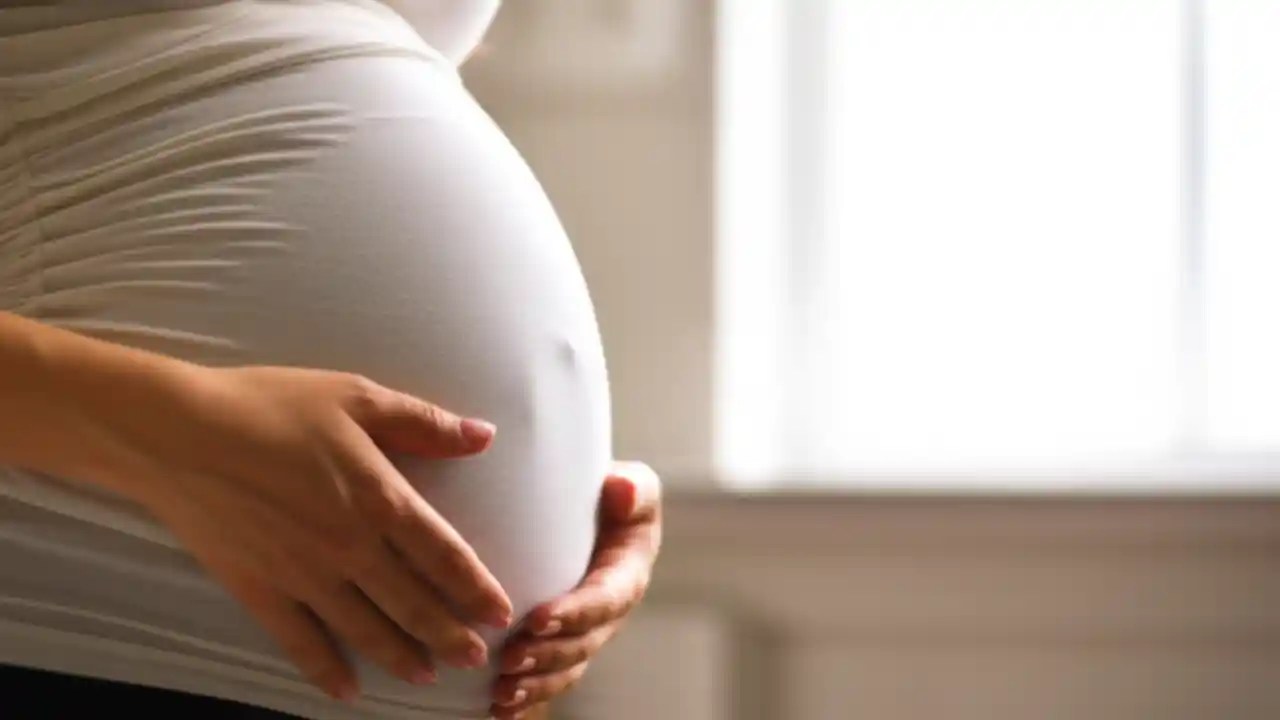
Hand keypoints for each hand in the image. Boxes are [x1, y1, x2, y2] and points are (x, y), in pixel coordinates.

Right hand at [117, 365, 513, 700]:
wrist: (180, 433)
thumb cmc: (271, 405)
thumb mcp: (356, 398)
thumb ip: (423, 422)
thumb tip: (484, 436)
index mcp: (380, 499)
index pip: (444, 555)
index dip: (476, 587)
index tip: (500, 612)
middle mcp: (350, 547)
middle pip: (413, 602)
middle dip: (450, 634)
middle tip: (476, 657)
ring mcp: (305, 575)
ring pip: (367, 629)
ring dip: (402, 656)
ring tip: (427, 676)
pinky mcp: (260, 591)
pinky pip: (302, 642)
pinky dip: (327, 670)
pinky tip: (346, 691)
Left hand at [488, 461, 662, 718]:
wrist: (592, 511)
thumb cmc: (613, 494)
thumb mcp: (633, 484)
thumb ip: (634, 487)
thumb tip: (621, 490)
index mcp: (627, 575)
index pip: (604, 599)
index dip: (574, 613)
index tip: (537, 619)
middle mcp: (608, 612)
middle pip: (582, 644)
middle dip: (547, 656)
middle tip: (509, 660)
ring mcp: (584, 633)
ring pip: (564, 669)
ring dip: (534, 685)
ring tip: (499, 694)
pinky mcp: (560, 643)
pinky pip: (547, 678)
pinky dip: (526, 697)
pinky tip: (496, 710)